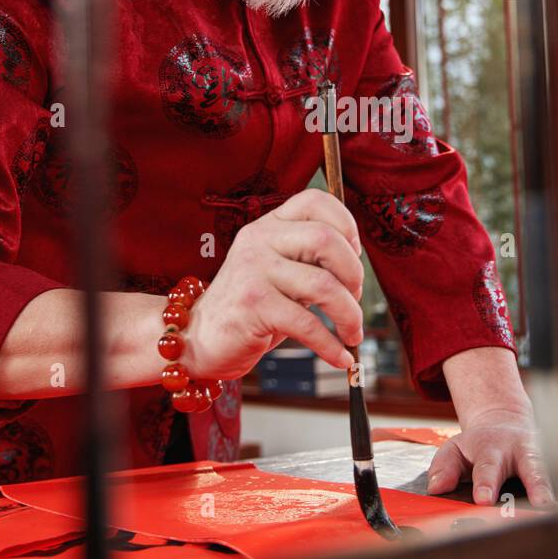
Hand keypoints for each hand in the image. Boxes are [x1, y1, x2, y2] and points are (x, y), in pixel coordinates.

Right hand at [184, 189, 363, 379]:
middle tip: (355, 298)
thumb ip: (308, 261)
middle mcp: (259, 239)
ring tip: (352, 333)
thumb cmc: (250, 307)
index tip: (355, 254)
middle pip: (326, 240)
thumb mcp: (279, 271)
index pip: (316, 202)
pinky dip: (331, 344)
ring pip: (323, 285)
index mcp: (269, 225)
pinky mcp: (253, 305)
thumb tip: (358, 271)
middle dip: (354, 273)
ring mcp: (254, 270)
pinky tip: (339, 356)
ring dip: (350, 314)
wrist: (199, 337)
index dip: (346, 225)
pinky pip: (307, 324)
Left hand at [426, 405, 557, 508]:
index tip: (483, 498)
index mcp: (493, 447)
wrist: (503, 423)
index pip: (487, 465)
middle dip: (539, 483)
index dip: (485, 482)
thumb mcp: (455, 451)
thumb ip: (444, 467)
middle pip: (533, 463)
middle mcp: (524, 447)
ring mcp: (548, 449)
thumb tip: (437, 486)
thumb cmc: (480, 445)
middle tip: (544, 504)